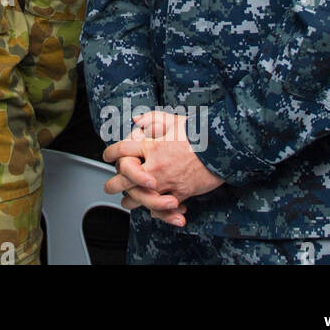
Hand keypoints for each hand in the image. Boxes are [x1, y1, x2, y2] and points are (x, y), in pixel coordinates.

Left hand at [103, 111, 223, 226]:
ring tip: (126, 202)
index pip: (121, 150)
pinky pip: (162, 207)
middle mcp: (155, 166)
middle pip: (124, 178)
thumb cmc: (199, 132)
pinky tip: (151, 210)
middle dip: (113, 184)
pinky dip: (157, 210)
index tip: (107, 155)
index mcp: (150, 146)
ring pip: (140, 197)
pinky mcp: (181, 193)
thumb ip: (152, 119)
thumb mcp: (173, 120)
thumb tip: (136, 120)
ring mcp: (167, 182)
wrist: (222, 148)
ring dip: (132, 201)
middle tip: (109, 187)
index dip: (110, 153)